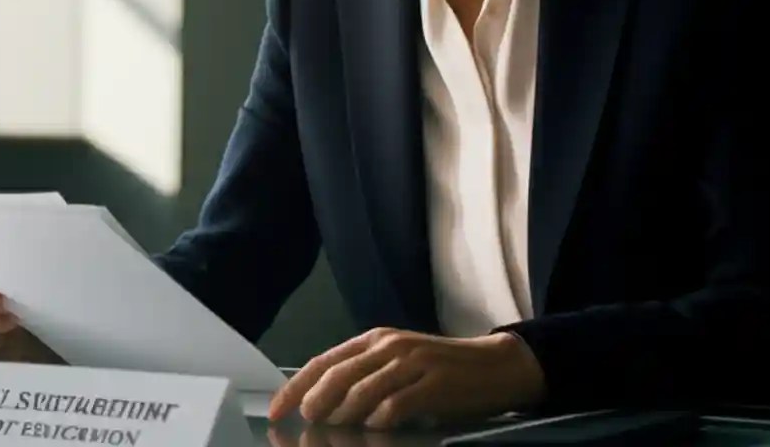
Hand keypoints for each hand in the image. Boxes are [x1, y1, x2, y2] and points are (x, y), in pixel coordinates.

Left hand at [268, 328, 545, 429]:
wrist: (493, 365)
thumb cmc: (440, 368)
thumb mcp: (397, 361)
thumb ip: (363, 374)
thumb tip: (320, 402)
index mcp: (375, 340)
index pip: (323, 362)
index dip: (295, 388)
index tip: (276, 410)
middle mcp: (389, 347)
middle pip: (336, 376)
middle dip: (315, 403)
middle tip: (309, 422)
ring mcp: (412, 364)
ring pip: (361, 392)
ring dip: (345, 416)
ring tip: (342, 428)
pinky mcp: (432, 385)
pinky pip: (394, 406)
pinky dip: (379, 420)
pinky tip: (379, 427)